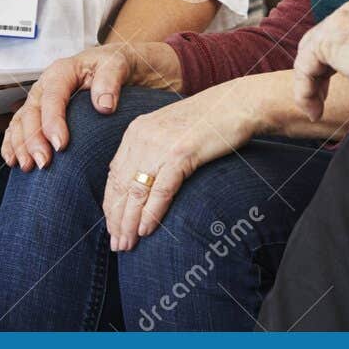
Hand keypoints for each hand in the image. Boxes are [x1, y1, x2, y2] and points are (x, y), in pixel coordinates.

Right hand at [1, 42, 181, 170]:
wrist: (121, 65)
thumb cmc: (118, 64)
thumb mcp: (119, 65)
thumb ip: (110, 81)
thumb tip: (103, 105)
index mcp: (63, 71)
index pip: (53, 97)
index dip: (53, 121)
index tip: (61, 145)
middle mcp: (47, 85)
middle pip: (32, 112)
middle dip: (33, 139)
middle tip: (43, 163)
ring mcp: (41, 99)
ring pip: (21, 122)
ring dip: (20, 145)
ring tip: (28, 167)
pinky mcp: (41, 113)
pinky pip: (19, 127)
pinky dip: (13, 144)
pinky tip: (13, 161)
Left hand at [103, 86, 258, 251]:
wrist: (237, 103)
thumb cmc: (209, 120)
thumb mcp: (170, 131)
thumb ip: (151, 150)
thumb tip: (138, 182)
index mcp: (137, 131)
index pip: (114, 174)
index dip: (110, 204)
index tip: (112, 226)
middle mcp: (142, 136)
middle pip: (120, 186)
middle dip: (116, 219)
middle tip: (117, 245)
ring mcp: (160, 145)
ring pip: (136, 192)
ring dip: (129, 222)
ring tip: (127, 244)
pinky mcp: (181, 153)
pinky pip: (161, 190)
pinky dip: (151, 213)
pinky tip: (146, 230)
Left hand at [294, 0, 348, 119]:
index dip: (344, 58)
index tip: (348, 82)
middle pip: (330, 37)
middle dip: (324, 70)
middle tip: (324, 98)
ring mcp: (345, 17)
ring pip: (316, 51)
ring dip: (312, 83)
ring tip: (316, 110)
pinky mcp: (330, 37)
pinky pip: (307, 64)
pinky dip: (305, 89)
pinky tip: (314, 111)